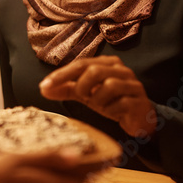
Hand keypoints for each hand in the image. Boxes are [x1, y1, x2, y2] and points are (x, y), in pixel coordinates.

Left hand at [39, 56, 156, 136]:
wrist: (139, 118)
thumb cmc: (111, 101)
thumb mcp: (86, 94)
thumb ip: (66, 89)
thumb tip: (43, 88)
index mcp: (107, 63)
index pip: (80, 64)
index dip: (61, 74)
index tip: (44, 85)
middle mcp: (121, 70)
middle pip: (94, 70)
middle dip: (82, 86)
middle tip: (83, 97)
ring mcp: (133, 84)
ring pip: (109, 86)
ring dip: (98, 99)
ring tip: (100, 105)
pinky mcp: (139, 101)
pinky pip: (121, 103)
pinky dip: (111, 110)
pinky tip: (113, 112)